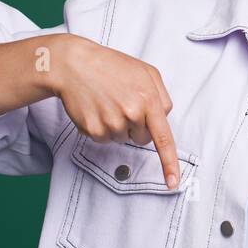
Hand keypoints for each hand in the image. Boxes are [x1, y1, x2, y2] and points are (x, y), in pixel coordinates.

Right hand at [51, 36, 180, 187]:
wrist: (73, 65)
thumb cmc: (111, 66)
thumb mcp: (146, 72)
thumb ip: (162, 97)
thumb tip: (164, 119)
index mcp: (148, 99)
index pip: (163, 138)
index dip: (169, 163)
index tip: (173, 183)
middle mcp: (131, 114)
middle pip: (143, 139)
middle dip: (137, 127)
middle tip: (123, 103)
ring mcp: (111, 123)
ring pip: (123, 139)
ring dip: (118, 126)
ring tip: (108, 102)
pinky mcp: (93, 130)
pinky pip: (105, 139)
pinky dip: (102, 127)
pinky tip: (96, 108)